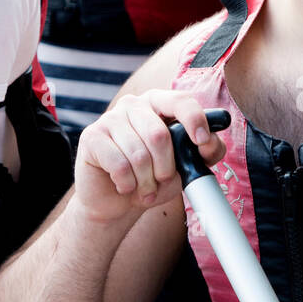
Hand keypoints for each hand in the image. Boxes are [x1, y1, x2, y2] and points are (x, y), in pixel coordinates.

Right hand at [75, 89, 225, 223]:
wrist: (116, 201)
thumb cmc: (153, 178)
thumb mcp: (186, 166)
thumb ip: (205, 152)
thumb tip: (210, 142)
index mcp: (159, 103)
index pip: (181, 100)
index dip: (194, 120)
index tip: (201, 141)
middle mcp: (134, 104)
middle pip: (159, 135)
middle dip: (165, 167)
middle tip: (162, 181)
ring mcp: (110, 118)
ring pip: (138, 155)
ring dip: (146, 182)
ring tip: (144, 189)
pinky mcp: (91, 137)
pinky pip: (119, 165)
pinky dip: (127, 184)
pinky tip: (124, 186)